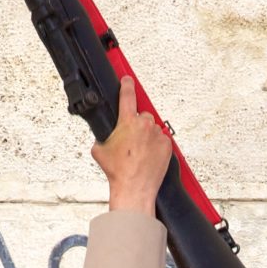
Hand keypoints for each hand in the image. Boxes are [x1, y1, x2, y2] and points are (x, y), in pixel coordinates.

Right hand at [91, 75, 171, 212]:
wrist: (134, 188)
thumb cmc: (118, 171)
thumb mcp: (99, 150)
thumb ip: (102, 137)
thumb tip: (103, 136)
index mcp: (128, 122)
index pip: (127, 95)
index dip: (127, 85)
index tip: (127, 79)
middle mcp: (145, 125)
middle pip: (142, 115)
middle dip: (137, 125)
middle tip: (131, 140)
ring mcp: (158, 135)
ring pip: (152, 129)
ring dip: (147, 136)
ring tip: (139, 152)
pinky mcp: (167, 145)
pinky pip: (161, 140)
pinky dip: (156, 145)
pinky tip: (148, 156)